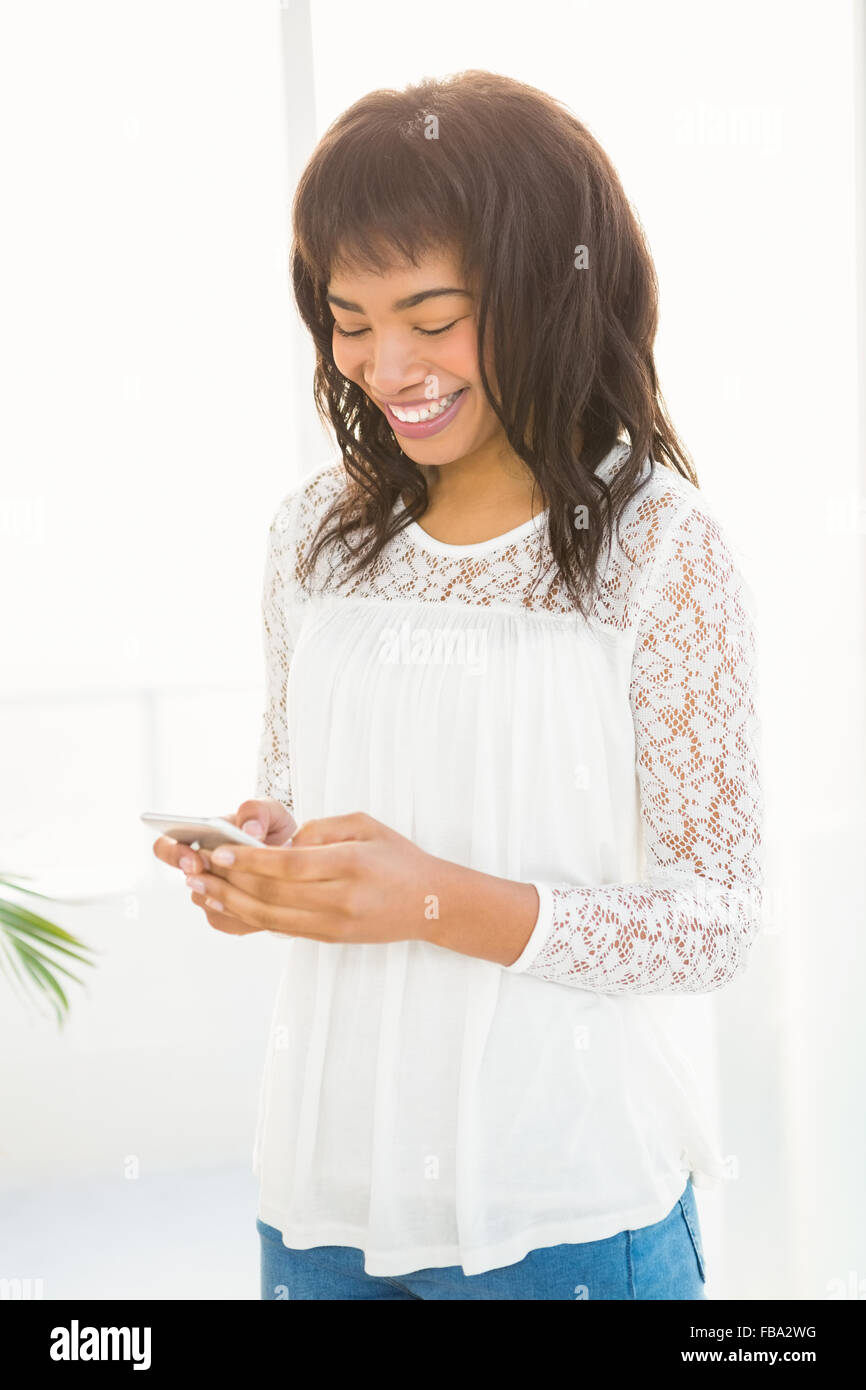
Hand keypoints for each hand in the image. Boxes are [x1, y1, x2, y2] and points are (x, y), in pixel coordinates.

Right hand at [152, 798, 296, 935]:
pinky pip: (228, 920)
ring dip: (233, 893)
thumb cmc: (273, 831)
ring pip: (209, 901)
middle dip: (204, 878)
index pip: (166, 846)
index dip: (174, 853)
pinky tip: (267, 900)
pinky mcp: (224, 917)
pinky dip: (247, 911)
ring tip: (262, 883)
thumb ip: (257, 812)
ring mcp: (208, 895)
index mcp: (198, 838)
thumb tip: (249, 829)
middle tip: (227, 877)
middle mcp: (198, 869)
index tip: (194, 858)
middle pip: (188, 879)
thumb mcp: (271, 813)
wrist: (292, 860)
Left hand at [183, 812, 438, 943]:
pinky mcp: (330, 938)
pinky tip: (229, 905)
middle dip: (229, 883)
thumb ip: (321, 829)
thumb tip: (280, 844)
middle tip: (196, 870)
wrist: (431, 903)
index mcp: (350, 864)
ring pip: (272, 917)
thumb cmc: (397, 857)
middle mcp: (341, 899)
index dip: (250, 861)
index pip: (289, 866)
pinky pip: (282, 928)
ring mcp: (335, 924)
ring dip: (231, 903)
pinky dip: (250, 917)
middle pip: (273, 895)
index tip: (219, 852)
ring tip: (201, 890)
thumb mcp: (365, 826)